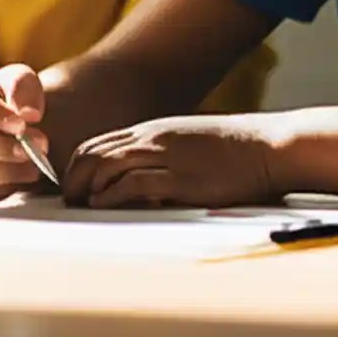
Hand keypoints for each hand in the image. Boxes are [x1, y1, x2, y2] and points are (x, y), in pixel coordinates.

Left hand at [63, 115, 280, 208]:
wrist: (269, 147)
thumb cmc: (233, 151)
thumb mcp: (187, 145)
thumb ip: (159, 157)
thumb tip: (136, 182)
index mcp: (153, 131)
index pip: (98, 144)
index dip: (77, 166)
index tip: (72, 186)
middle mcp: (153, 140)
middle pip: (93, 153)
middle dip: (72, 177)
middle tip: (67, 199)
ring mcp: (166, 156)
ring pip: (106, 165)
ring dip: (85, 186)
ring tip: (78, 204)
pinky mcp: (180, 178)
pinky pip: (132, 183)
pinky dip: (110, 194)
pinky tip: (102, 204)